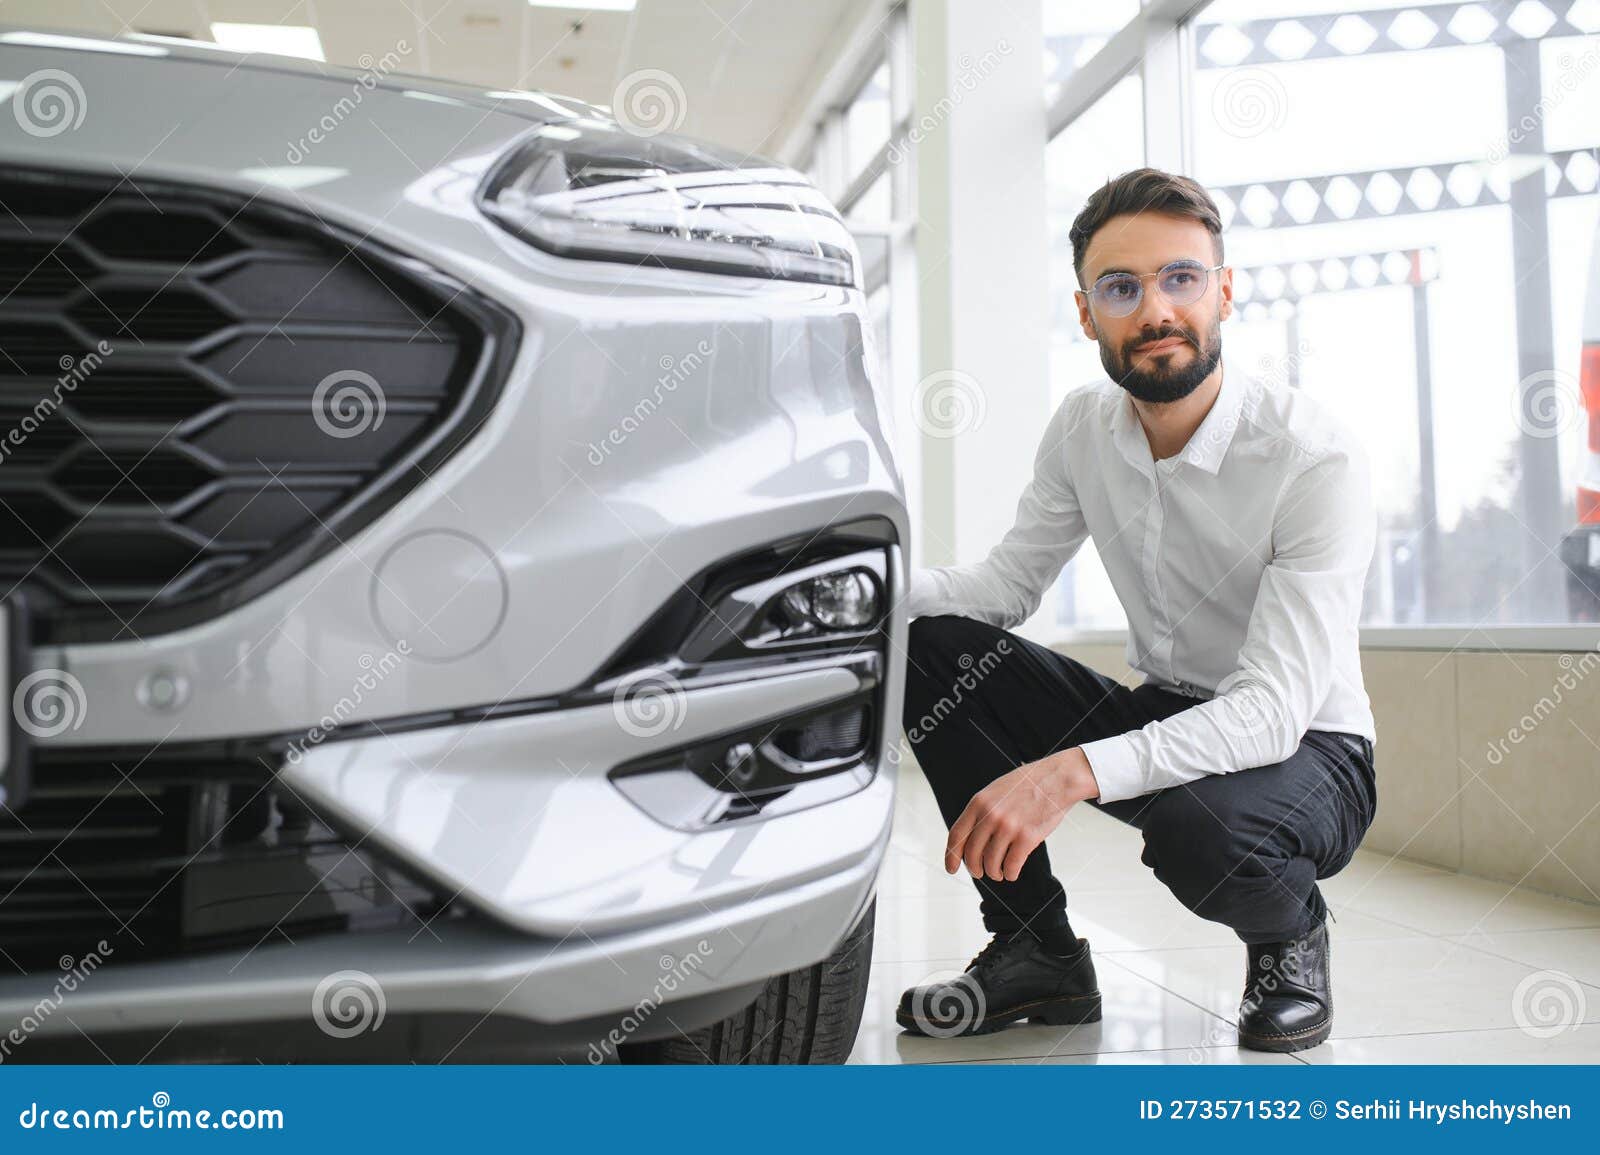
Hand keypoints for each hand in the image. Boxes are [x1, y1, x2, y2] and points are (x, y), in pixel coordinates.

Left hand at [945, 748, 1100, 881]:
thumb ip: (981, 811)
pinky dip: (1010, 874)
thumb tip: (969, 838)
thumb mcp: (995, 791)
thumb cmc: (1027, 785)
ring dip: (994, 873)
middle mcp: (990, 815)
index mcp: (978, 802)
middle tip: (981, 873)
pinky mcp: (1027, 837)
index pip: (956, 835)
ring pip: (991, 864)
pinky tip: (1012, 872)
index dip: (951, 856)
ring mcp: (1008, 827)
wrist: (1057, 779)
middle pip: (972, 854)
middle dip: (975, 869)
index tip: (951, 869)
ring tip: (999, 872)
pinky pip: (1011, 866)